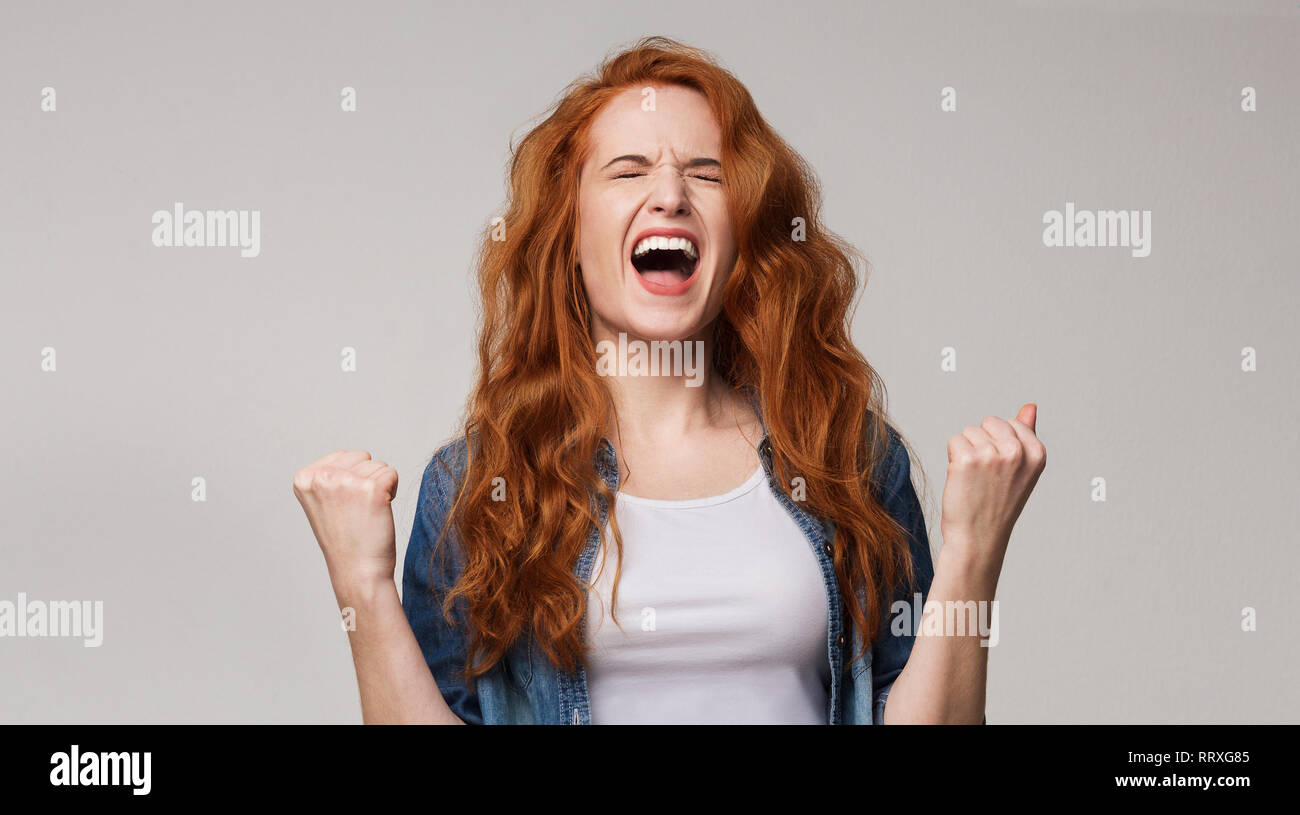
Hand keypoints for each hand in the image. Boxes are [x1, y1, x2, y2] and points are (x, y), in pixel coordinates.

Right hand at [292, 450, 399, 588]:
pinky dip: (392, 490)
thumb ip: (328, 477)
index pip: (342, 456)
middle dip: (366, 478)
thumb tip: (351, 457)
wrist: (357, 571)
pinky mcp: (371, 488)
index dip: (351, 478)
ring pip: (378, 465)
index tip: (342, 505)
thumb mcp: (322, 502)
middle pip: (361, 456)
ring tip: (366, 513)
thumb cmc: (345, 539)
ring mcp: (346, 481)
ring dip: (379, 486)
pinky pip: (391, 474)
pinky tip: (379, 510)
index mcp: (304, 478)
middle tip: (357, 510)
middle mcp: (322, 476)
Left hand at [939, 404, 1046, 570]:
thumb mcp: (1022, 469)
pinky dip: (953, 458)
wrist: (978, 538)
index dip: (999, 445)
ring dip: (966, 452)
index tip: (1002, 472)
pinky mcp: (966, 458)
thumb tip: (1030, 406)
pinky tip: (962, 480)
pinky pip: (954, 441)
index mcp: (1037, 452)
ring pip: (969, 432)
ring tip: (975, 480)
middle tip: (986, 476)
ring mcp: (992, 454)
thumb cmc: (998, 505)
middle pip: (988, 423)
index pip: (1010, 423)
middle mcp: (1017, 451)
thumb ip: (1027, 434)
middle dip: (982, 443)